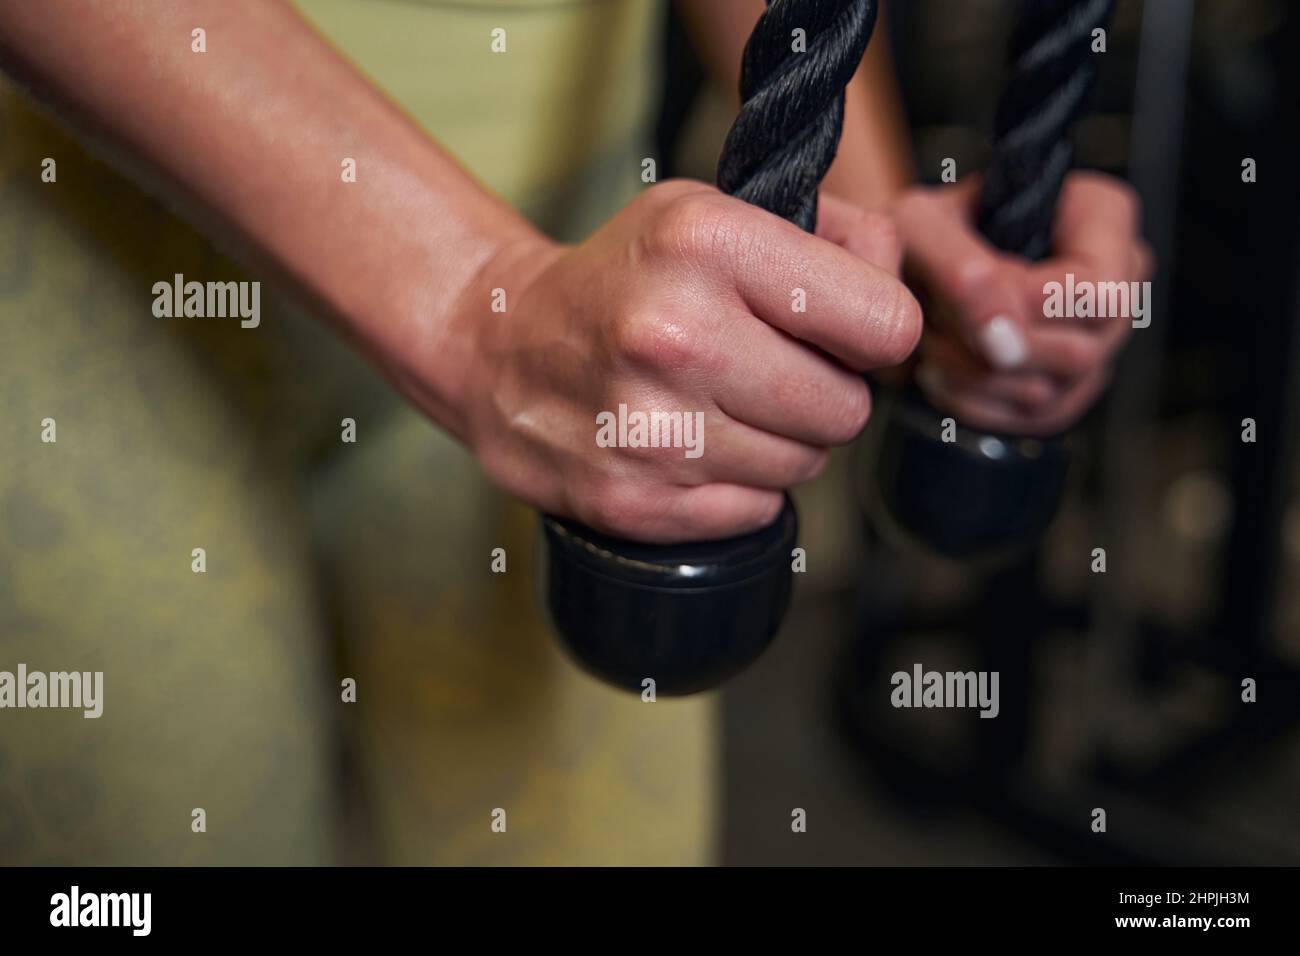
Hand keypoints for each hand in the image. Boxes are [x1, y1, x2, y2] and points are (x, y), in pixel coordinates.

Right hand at [439, 180, 920, 542]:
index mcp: (707, 244)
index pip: (887, 323)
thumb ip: (830, 234)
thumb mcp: (711, 212)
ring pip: (804, 467)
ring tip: (722, 404)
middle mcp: (677, 336)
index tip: (837, 329)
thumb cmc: (627, 278)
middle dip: (826, 394)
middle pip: (849, 409)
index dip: (874, 332)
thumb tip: (898, 277)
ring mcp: (651, 429)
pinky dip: (739, 487)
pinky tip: (692, 446)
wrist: (501, 346)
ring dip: (780, 442)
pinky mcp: (634, 502)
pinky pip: (755, 511)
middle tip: (772, 371)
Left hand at [892, 172, 1152, 434]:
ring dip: (971, 371)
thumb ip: (960, 268)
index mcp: (1100, 218)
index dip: (1033, 308)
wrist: (908, 266)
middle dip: (991, 343)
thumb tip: (1001, 336)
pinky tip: (938, 368)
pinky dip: (969, 400)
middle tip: (936, 314)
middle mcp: (1112, 284)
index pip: (1100, 290)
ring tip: (932, 334)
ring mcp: (1094, 345)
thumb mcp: (920, 226)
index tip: (967, 299)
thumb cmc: (920, 232)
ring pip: (1049, 393)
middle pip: (1078, 351)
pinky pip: (1026, 419)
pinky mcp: (1063, 391)